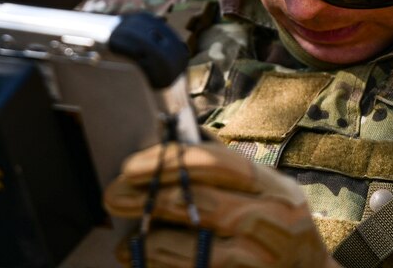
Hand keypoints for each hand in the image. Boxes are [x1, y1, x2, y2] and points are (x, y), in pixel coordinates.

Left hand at [104, 141, 338, 267]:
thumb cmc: (279, 222)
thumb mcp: (267, 188)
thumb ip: (226, 165)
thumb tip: (177, 138)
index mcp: (271, 185)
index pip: (218, 164)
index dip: (171, 162)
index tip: (131, 165)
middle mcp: (272, 218)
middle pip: (204, 205)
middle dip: (151, 198)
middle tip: (114, 195)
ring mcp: (263, 256)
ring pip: (199, 250)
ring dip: (153, 244)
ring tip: (125, 242)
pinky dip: (166, 267)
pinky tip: (144, 262)